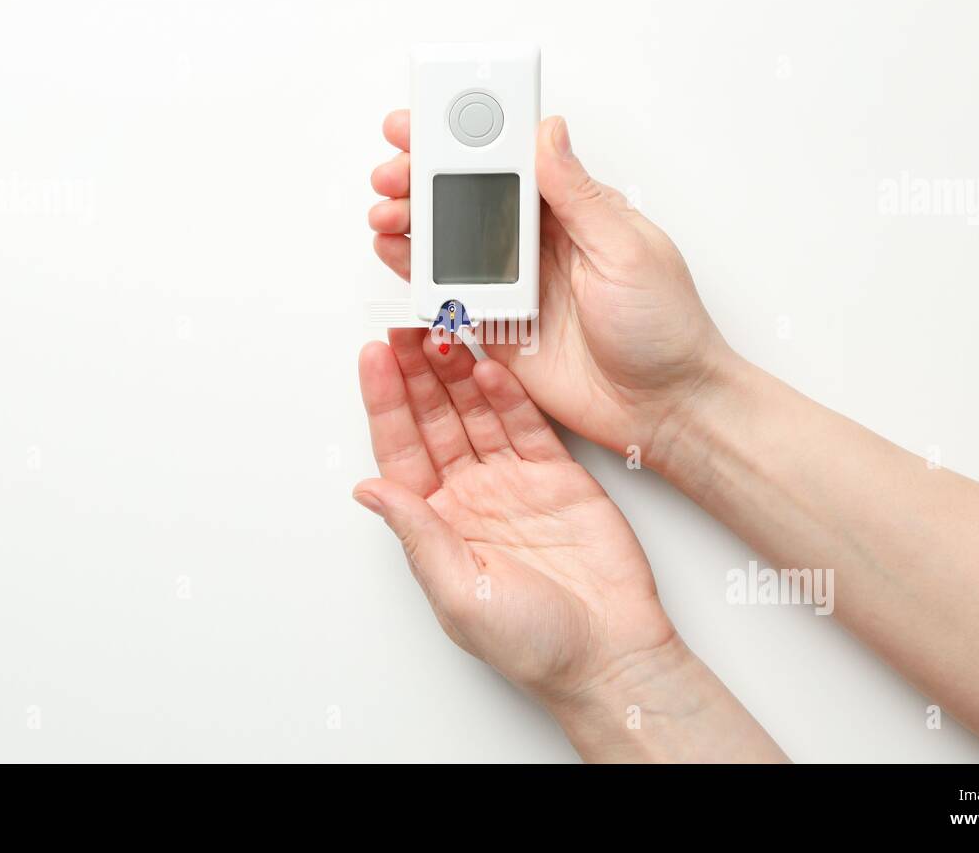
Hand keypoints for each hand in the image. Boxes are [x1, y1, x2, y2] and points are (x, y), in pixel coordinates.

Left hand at [352, 329, 676, 702]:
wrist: (610, 653)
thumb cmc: (534, 643)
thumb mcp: (457, 592)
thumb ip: (417, 533)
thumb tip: (368, 490)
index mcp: (437, 525)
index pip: (400, 450)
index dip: (384, 402)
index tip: (373, 358)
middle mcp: (470, 498)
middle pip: (434, 421)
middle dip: (416, 373)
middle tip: (406, 325)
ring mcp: (513, 483)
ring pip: (476, 414)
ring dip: (457, 372)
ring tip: (444, 328)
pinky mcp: (558, 476)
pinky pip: (525, 425)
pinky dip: (509, 395)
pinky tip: (491, 366)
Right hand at [369, 111, 733, 466]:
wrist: (663, 407)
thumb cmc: (664, 329)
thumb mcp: (627, 250)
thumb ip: (579, 195)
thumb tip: (548, 133)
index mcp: (574, 211)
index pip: (513, 158)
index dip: (469, 135)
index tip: (430, 117)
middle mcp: (540, 241)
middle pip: (470, 193)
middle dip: (425, 174)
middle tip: (395, 167)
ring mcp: (515, 282)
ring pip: (451, 238)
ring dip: (413, 219)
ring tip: (386, 211)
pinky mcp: (497, 324)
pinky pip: (447, 291)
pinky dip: (415, 270)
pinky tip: (393, 252)